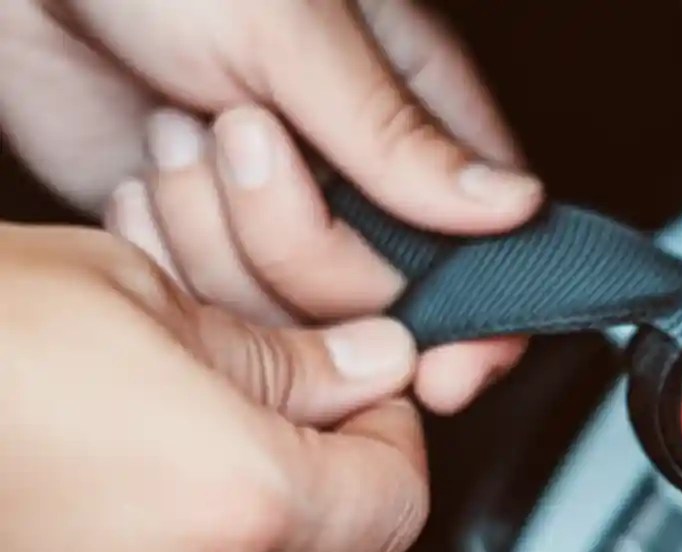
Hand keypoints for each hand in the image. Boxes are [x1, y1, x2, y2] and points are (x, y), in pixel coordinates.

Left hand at [0, 0, 541, 412]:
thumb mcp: (301, 33)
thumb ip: (403, 139)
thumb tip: (513, 206)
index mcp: (415, 119)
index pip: (488, 249)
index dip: (477, 321)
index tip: (445, 371)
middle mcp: (357, 184)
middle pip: (378, 300)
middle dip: (298, 242)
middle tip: (242, 137)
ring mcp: (279, 224)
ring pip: (291, 319)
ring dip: (218, 235)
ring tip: (182, 131)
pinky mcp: (204, 248)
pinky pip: (212, 310)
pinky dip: (169, 253)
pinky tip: (152, 172)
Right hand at [0, 221, 426, 551]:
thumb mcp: (132, 296)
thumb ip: (278, 354)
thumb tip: (368, 367)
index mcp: (232, 503)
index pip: (393, 502)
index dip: (390, 442)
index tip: (363, 399)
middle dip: (331, 502)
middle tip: (288, 426)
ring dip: (249, 550)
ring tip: (186, 458)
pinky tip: (107, 510)